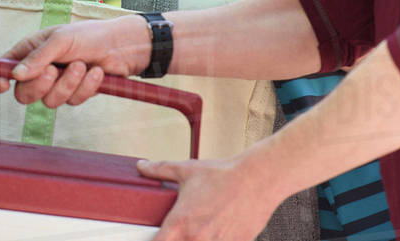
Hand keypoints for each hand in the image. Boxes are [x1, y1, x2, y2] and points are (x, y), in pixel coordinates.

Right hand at [0, 15, 151, 106]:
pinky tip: (97, 72)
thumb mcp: (61, 39)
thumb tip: (15, 75)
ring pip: (50, 101)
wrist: (121, 45)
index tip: (2, 86)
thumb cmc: (89, 35)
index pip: (5, 69)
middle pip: (24, 94)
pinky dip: (86, 87)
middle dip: (40, 85)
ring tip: (82, 65)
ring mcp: (58, 84)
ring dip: (68, 84)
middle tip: (54, 70)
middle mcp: (40, 70)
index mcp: (30, 51)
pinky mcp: (76, 94)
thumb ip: (38, 57)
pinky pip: (74, 101)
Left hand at [136, 156, 278, 240]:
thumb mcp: (187, 170)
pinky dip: (217, 240)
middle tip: (181, 232)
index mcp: (180, 223)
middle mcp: (197, 239)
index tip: (156, 237)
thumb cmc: (224, 175)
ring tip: (203, 228)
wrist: (257, 179)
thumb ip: (159, 170)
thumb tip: (142, 166)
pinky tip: (218, 230)